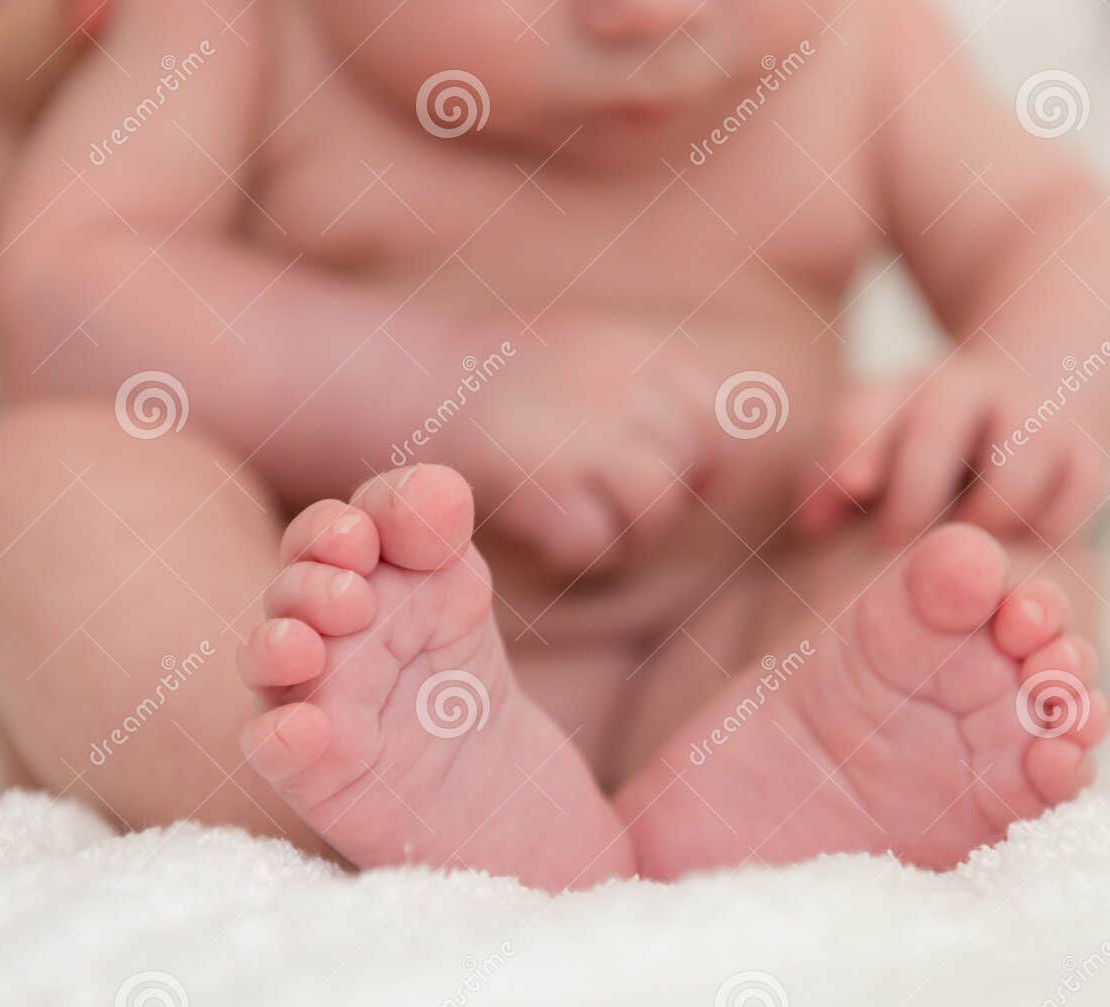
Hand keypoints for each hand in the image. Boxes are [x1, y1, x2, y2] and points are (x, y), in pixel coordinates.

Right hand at [429, 317, 716, 574]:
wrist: (397, 379)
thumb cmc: (490, 383)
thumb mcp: (576, 356)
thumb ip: (643, 396)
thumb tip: (712, 471)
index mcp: (629, 351)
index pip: (708, 410)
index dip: (694, 453)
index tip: (663, 471)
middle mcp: (615, 382)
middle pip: (688, 462)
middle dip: (663, 499)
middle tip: (609, 508)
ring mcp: (579, 429)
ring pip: (656, 504)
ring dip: (627, 532)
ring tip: (584, 526)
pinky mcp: (537, 477)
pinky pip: (593, 540)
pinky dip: (574, 552)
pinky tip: (542, 535)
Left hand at [798, 355, 1109, 544]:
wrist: (1039, 398)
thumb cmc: (928, 449)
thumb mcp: (875, 447)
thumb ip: (830, 485)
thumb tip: (813, 526)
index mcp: (904, 386)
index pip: (866, 408)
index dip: (855, 447)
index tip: (855, 492)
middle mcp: (971, 389)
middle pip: (934, 430)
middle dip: (910, 498)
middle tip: (894, 543)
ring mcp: (1036, 418)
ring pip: (1010, 474)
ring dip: (982, 519)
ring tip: (966, 547)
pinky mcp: (1090, 457)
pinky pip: (1069, 505)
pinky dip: (1043, 532)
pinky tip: (1019, 546)